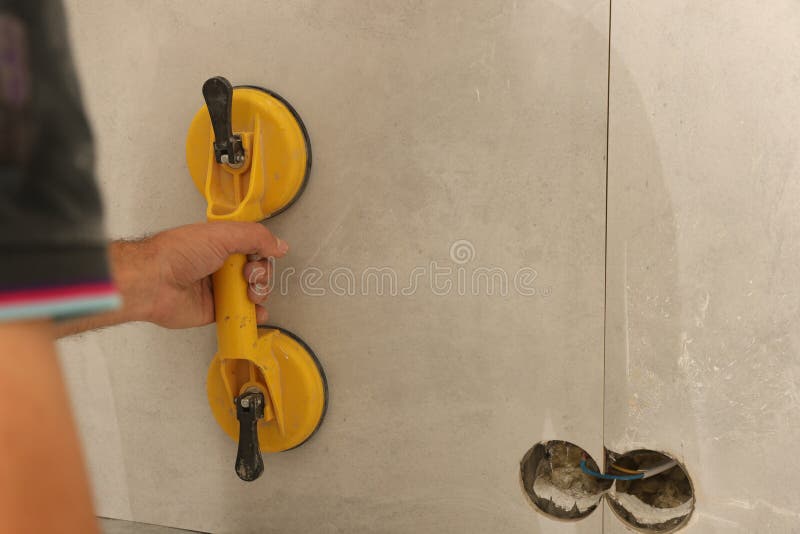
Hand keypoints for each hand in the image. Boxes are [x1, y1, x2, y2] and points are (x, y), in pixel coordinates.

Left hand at [113, 222, 287, 328]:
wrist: (154, 282)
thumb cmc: (179, 254)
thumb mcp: (222, 235)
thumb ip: (255, 237)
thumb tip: (280, 245)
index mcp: (221, 244)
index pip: (253, 247)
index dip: (262, 252)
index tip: (260, 255)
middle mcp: (221, 265)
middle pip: (257, 270)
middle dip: (261, 274)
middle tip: (248, 275)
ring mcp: (219, 289)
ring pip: (252, 292)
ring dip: (259, 293)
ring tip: (249, 294)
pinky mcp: (215, 310)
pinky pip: (241, 314)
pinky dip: (254, 315)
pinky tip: (256, 313)